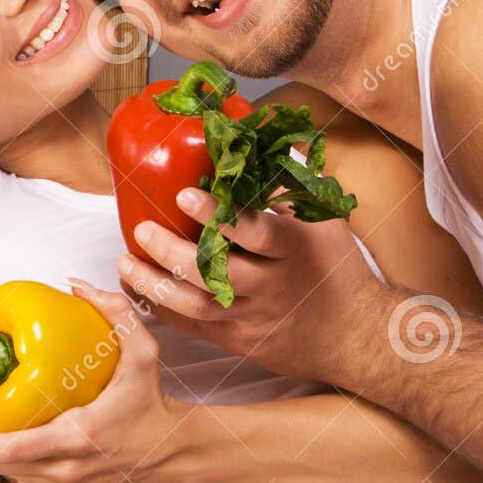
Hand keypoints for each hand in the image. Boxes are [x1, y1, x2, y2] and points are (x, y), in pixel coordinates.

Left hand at [0, 282, 181, 482]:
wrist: (176, 452)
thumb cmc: (153, 404)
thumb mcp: (142, 352)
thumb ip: (112, 312)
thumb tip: (75, 285)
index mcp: (74, 439)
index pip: (2, 450)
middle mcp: (66, 473)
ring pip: (7, 477)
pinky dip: (16, 467)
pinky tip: (19, 445)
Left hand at [120, 187, 389, 384]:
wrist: (356, 336)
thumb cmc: (338, 270)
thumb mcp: (326, 224)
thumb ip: (293, 186)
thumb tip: (267, 141)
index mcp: (294, 249)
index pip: (254, 231)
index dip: (217, 215)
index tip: (184, 195)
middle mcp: (272, 285)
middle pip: (217, 272)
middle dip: (173, 253)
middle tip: (142, 229)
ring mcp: (254, 316)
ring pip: (199, 304)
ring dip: (157, 285)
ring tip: (126, 262)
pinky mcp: (240, 341)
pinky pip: (195, 327)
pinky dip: (162, 310)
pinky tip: (137, 290)